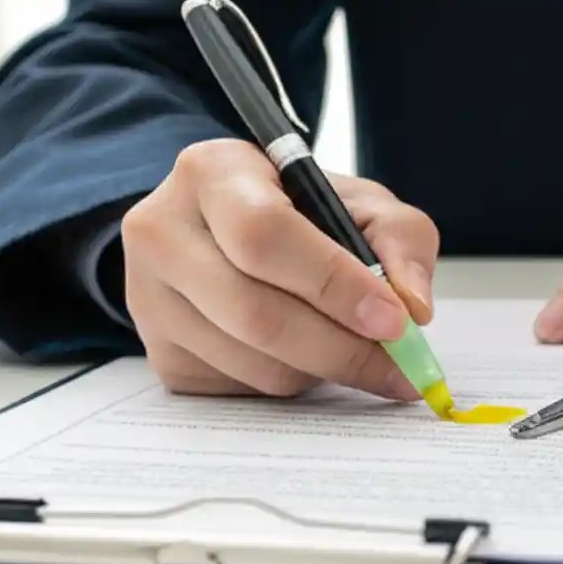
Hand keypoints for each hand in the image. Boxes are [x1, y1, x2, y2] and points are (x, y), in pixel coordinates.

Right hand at [122, 139, 438, 397]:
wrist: (231, 233)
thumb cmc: (301, 215)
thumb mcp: (359, 203)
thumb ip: (400, 240)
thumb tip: (412, 307)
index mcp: (212, 173)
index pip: (266, 235)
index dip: (335, 285)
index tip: (394, 320)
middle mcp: (163, 232)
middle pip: (255, 312)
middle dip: (342, 347)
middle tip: (399, 367)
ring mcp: (150, 299)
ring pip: (253, 362)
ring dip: (322, 370)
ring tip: (351, 348)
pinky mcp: (161, 355)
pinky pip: (241, 390)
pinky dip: (293, 383)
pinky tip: (305, 355)